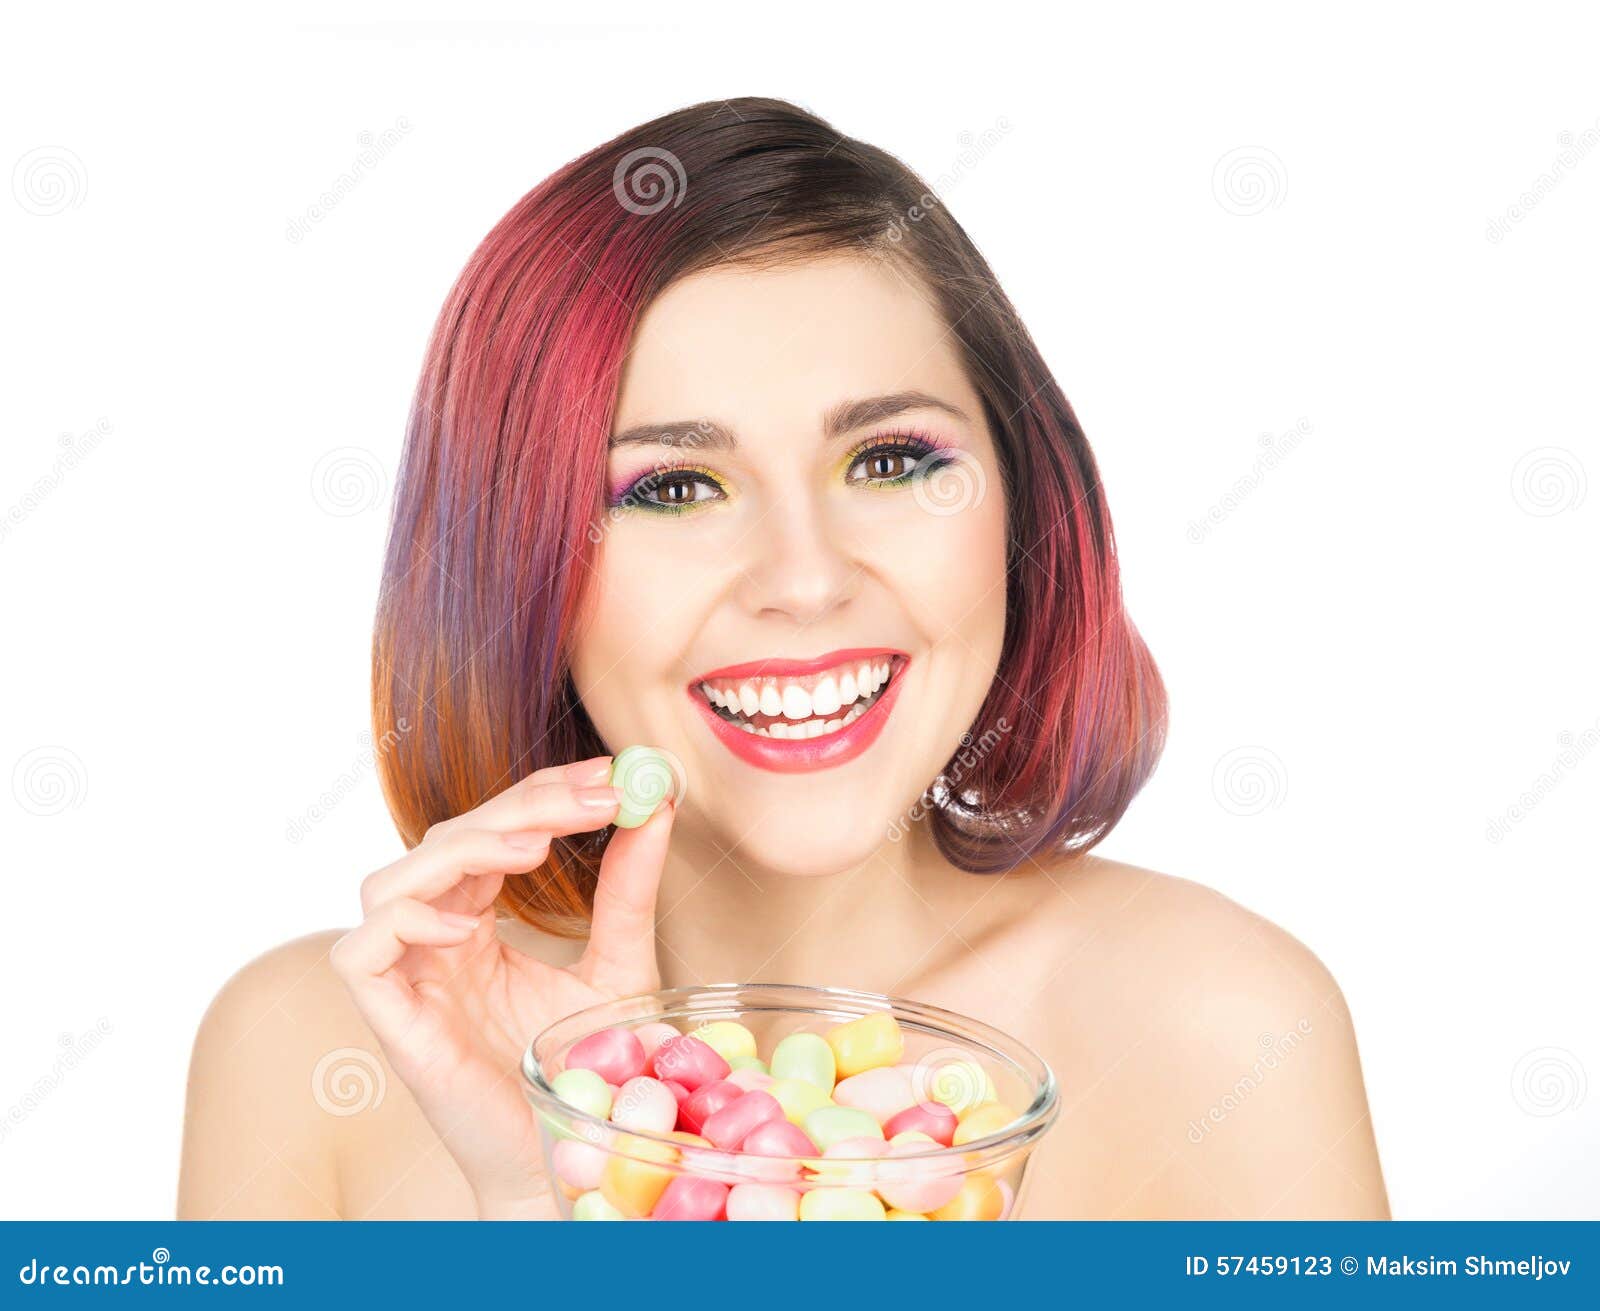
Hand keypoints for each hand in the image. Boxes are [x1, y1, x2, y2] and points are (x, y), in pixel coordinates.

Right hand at [330, 755, 673, 1218]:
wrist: (567, 1162)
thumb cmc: (586, 1071)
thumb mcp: (620, 964)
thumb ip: (629, 890)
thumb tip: (658, 803)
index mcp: (480, 922)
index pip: (493, 831)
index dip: (542, 793)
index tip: (607, 774)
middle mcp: (436, 942)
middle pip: (445, 841)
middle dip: (519, 807)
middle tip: (593, 796)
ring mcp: (409, 981)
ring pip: (389, 881)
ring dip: (459, 849)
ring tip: (536, 845)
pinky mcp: (391, 1024)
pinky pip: (360, 954)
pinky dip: (404, 920)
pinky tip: (467, 923)